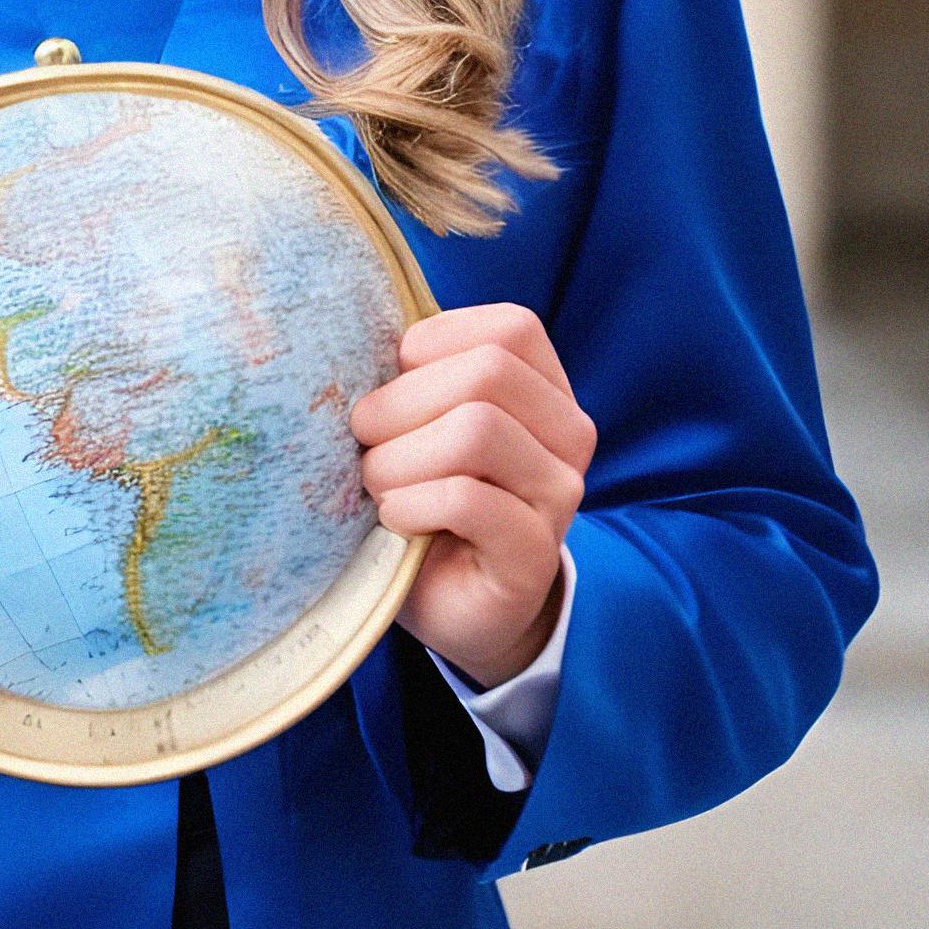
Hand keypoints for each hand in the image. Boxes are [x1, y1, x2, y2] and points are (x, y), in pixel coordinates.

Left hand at [351, 303, 593, 690]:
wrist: (451, 598)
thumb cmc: (425, 492)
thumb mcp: (420, 420)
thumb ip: (414, 374)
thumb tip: (359, 335)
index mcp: (546, 388)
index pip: (507, 330)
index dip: (431, 345)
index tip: (389, 382)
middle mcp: (569, 434)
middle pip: (487, 372)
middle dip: (402, 402)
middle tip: (365, 440)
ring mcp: (559, 496)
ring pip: (477, 431)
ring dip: (400, 457)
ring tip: (377, 484)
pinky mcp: (535, 554)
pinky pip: (466, 499)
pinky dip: (412, 502)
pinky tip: (396, 519)